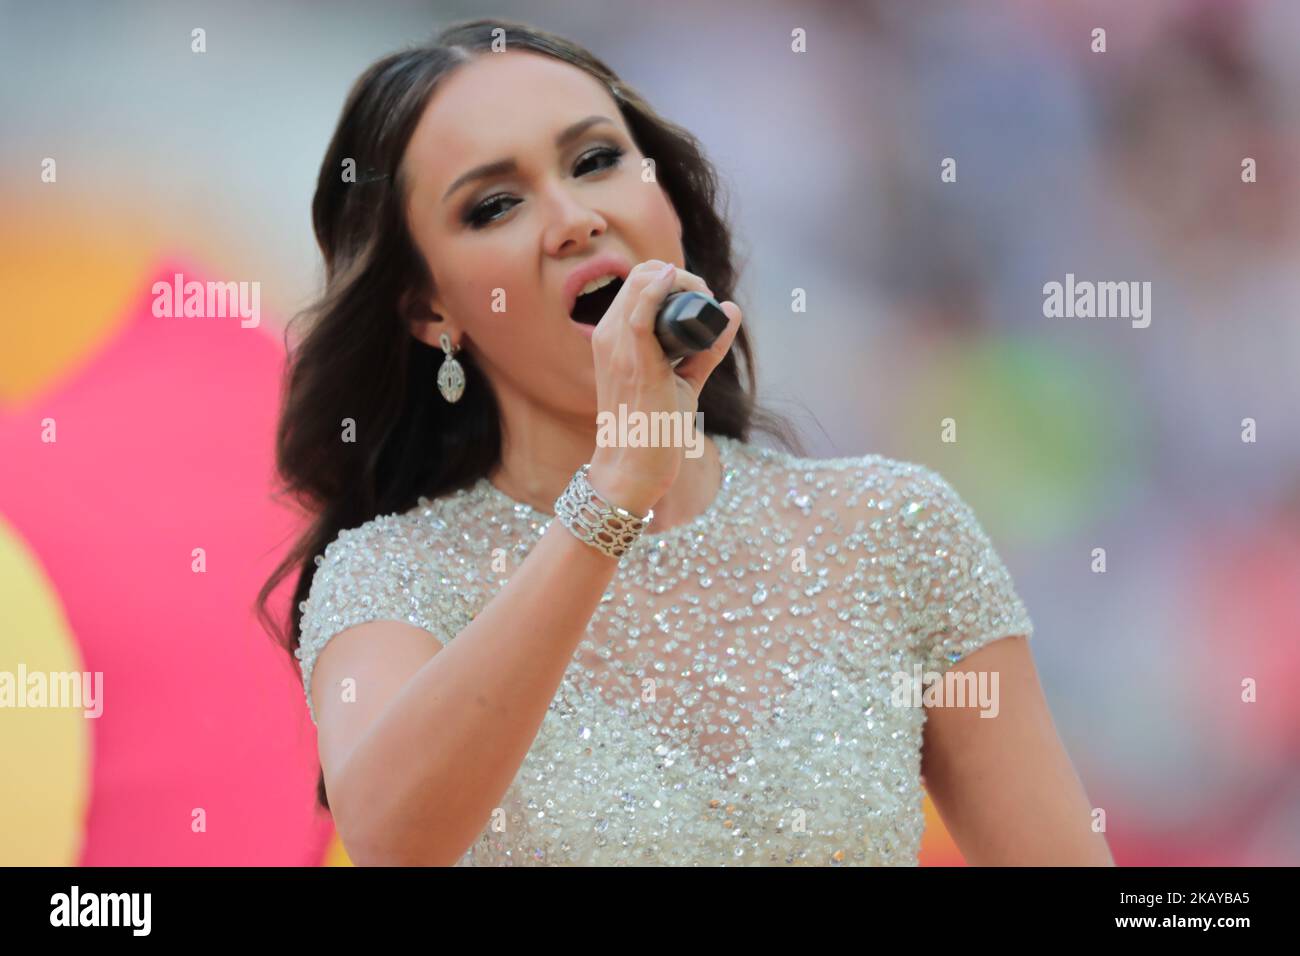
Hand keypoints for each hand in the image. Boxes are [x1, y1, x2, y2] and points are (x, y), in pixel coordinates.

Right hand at [586, 259, 741, 514]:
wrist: (634, 467)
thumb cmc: (655, 427)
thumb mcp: (683, 379)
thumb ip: (707, 348)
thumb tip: (732, 309)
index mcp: (612, 337)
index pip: (636, 282)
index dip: (673, 277)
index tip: (701, 297)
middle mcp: (608, 337)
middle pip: (640, 275)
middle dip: (681, 276)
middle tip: (706, 299)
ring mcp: (617, 348)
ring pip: (641, 284)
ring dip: (681, 282)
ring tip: (703, 301)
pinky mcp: (634, 364)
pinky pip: (640, 314)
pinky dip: (658, 290)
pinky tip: (677, 281)